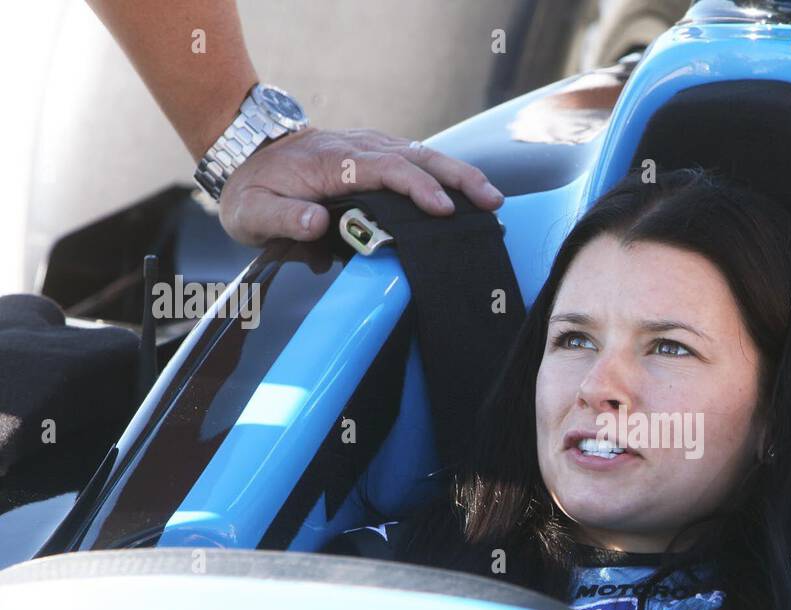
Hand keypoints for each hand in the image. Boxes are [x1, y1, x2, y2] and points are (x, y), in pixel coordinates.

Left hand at [218, 127, 504, 245]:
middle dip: (457, 177)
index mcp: (332, 162)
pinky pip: (416, 161)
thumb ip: (282, 220)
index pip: (385, 170)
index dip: (417, 188)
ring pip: (422, 155)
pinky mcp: (376, 156)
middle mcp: (357, 148)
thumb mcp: (251, 212)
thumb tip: (315, 226)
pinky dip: (445, 175)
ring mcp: (370, 149)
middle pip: (416, 156)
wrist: (246, 154)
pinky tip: (468, 193)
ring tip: (491, 200)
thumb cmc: (253, 190)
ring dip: (460, 175)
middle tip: (490, 201)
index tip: (442, 209)